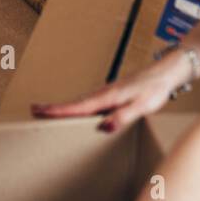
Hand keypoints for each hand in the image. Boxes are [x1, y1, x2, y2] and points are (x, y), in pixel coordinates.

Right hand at [31, 54, 183, 133]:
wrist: (165, 73)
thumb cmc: (156, 90)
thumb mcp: (143, 106)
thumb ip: (123, 116)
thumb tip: (103, 127)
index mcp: (108, 97)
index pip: (78, 106)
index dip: (58, 110)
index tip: (39, 111)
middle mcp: (104, 93)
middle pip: (74, 102)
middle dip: (53, 107)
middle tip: (33, 111)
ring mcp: (107, 93)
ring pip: (80, 102)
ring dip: (64, 107)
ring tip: (47, 112)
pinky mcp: (111, 95)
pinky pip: (89, 102)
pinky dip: (76, 106)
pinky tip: (76, 112)